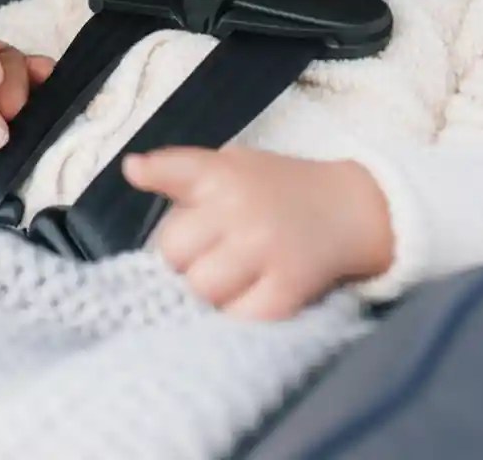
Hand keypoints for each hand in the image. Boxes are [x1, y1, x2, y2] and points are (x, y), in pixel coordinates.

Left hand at [123, 146, 393, 320]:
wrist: (351, 209)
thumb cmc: (277, 190)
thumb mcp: (232, 165)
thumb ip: (181, 170)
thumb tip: (131, 169)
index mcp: (223, 174)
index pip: (173, 170)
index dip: (151, 173)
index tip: (137, 170)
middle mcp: (241, 210)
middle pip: (172, 252)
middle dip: (181, 259)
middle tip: (204, 255)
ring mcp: (265, 250)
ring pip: (201, 289)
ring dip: (206, 292)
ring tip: (228, 278)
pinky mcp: (287, 289)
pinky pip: (238, 316)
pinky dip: (237, 313)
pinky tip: (249, 295)